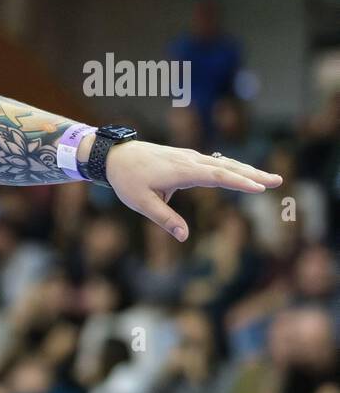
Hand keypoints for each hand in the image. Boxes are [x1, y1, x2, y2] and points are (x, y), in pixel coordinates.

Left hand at [104, 141, 281, 240]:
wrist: (115, 155)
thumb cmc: (127, 180)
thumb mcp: (141, 203)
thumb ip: (163, 219)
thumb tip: (183, 237)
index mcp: (181, 171)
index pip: (217, 176)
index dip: (239, 182)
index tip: (259, 188)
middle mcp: (189, 161)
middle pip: (227, 167)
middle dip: (253, 175)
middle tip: (277, 181)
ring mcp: (189, 157)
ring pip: (223, 163)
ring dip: (246, 170)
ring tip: (268, 179)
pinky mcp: (186, 158)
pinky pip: (215, 162)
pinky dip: (232, 167)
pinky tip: (243, 173)